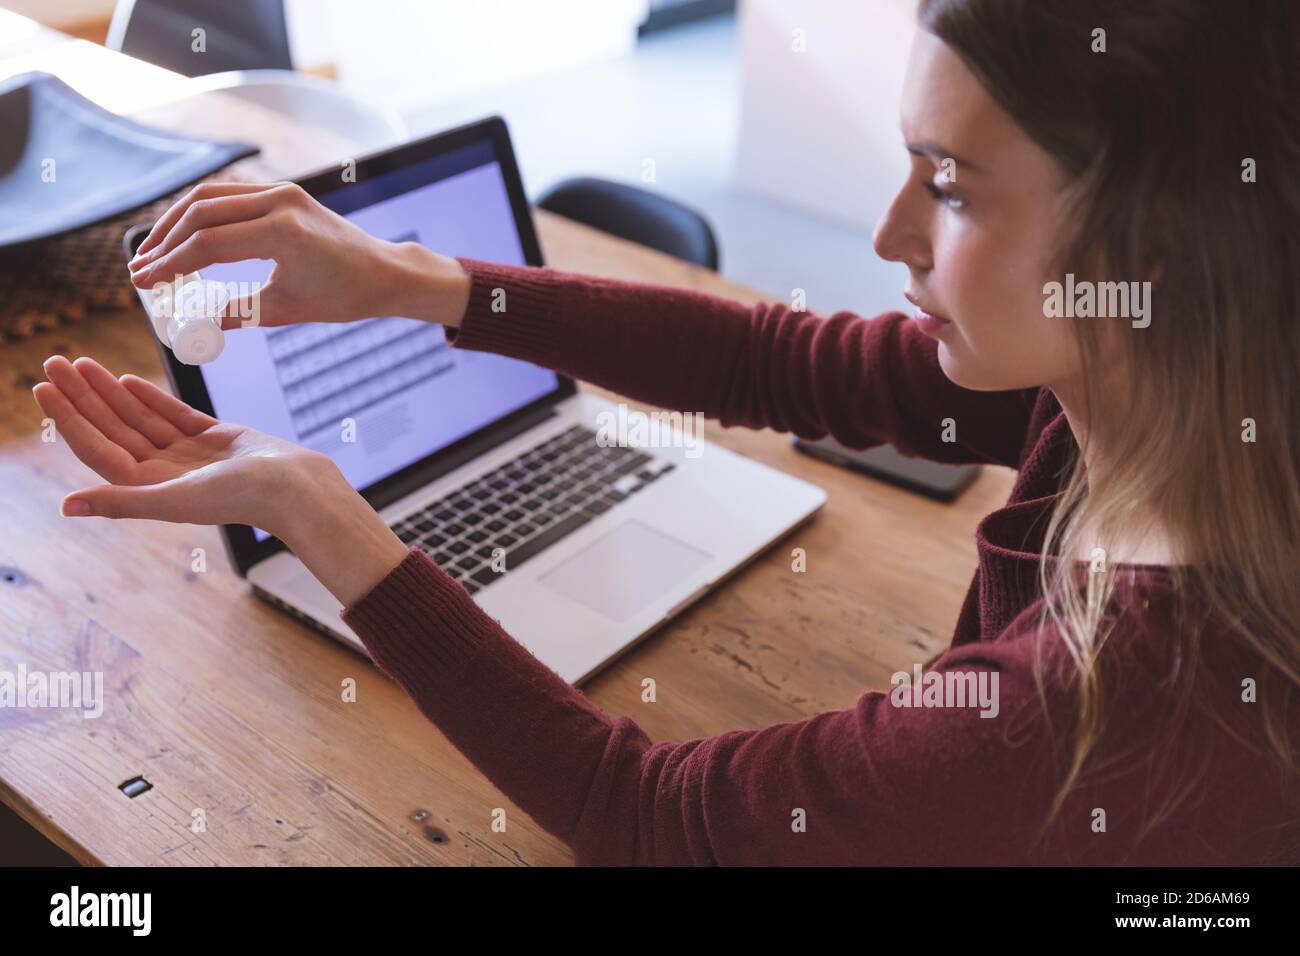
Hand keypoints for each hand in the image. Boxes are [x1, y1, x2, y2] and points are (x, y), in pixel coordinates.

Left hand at [33, 356, 410, 604]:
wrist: (298, 488)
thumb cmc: (243, 498)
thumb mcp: (176, 499)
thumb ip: (121, 501)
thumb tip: (66, 506)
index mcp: (150, 490)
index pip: (97, 449)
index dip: (69, 419)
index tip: (43, 387)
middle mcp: (164, 474)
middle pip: (113, 429)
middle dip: (83, 396)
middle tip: (54, 361)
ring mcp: (188, 456)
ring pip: (138, 418)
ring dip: (110, 391)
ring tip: (83, 362)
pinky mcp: (213, 440)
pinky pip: (171, 415)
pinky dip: (149, 397)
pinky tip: (126, 380)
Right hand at [127, 181, 470, 329]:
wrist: (384, 272)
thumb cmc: (343, 296)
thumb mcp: (286, 310)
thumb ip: (237, 312)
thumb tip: (193, 325)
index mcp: (282, 232)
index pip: (208, 243)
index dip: (171, 264)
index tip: (145, 283)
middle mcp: (279, 202)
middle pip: (200, 212)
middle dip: (165, 241)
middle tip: (142, 269)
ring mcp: (281, 191)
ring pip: (210, 196)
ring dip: (177, 222)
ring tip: (155, 252)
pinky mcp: (283, 191)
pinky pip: (230, 194)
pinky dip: (201, 211)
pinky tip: (184, 234)